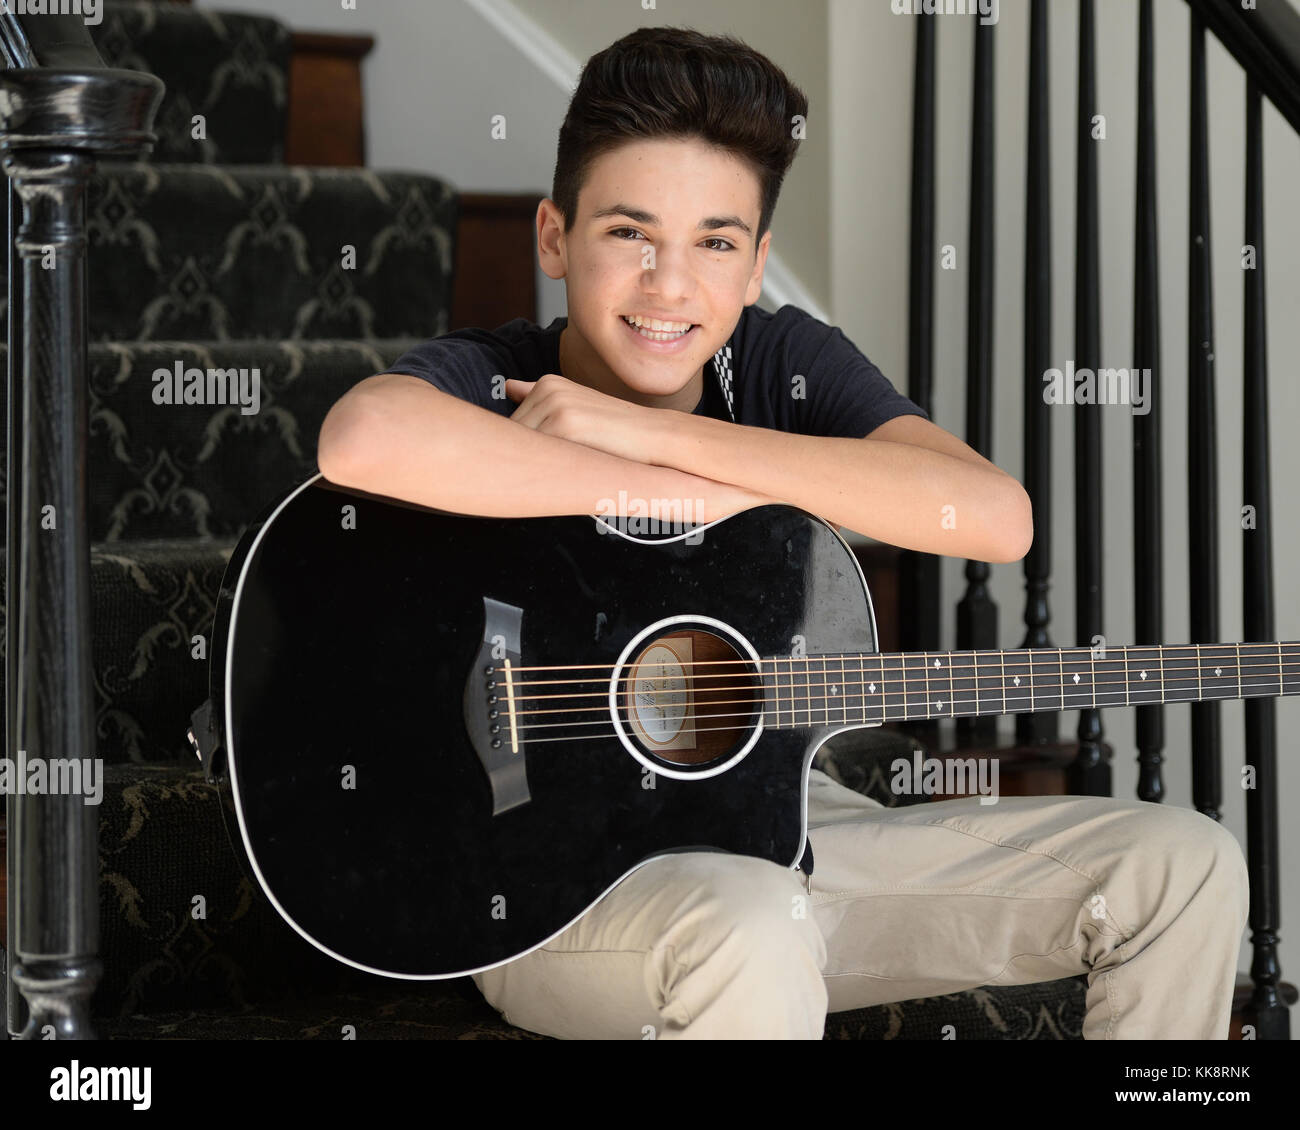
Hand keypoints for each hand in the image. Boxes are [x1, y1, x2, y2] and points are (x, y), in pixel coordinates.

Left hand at [504, 374, 660, 464]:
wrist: (657, 438)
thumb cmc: (620, 432)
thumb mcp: (579, 406)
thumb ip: (539, 396)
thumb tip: (508, 387)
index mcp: (548, 384)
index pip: (511, 425)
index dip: (525, 449)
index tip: (547, 457)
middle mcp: (548, 390)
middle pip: (512, 437)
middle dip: (527, 457)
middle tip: (563, 465)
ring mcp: (555, 406)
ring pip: (521, 448)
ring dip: (534, 467)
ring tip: (570, 467)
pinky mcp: (564, 426)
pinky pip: (537, 455)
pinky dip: (545, 471)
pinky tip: (569, 473)